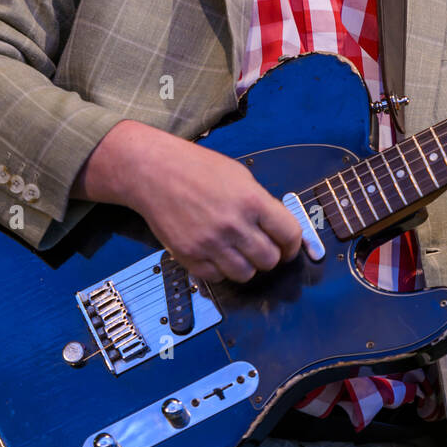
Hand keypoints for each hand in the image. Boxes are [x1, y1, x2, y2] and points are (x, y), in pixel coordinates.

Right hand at [73, 121, 303, 282]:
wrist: (154, 172)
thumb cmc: (197, 168)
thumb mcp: (239, 176)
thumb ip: (261, 203)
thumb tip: (276, 228)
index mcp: (252, 201)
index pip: (290, 235)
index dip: (293, 245)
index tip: (287, 247)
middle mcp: (234, 225)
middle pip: (270, 260)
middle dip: (269, 256)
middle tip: (260, 248)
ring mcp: (211, 244)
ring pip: (245, 274)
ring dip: (246, 266)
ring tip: (237, 251)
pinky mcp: (190, 257)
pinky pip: (217, 278)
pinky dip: (220, 270)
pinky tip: (216, 253)